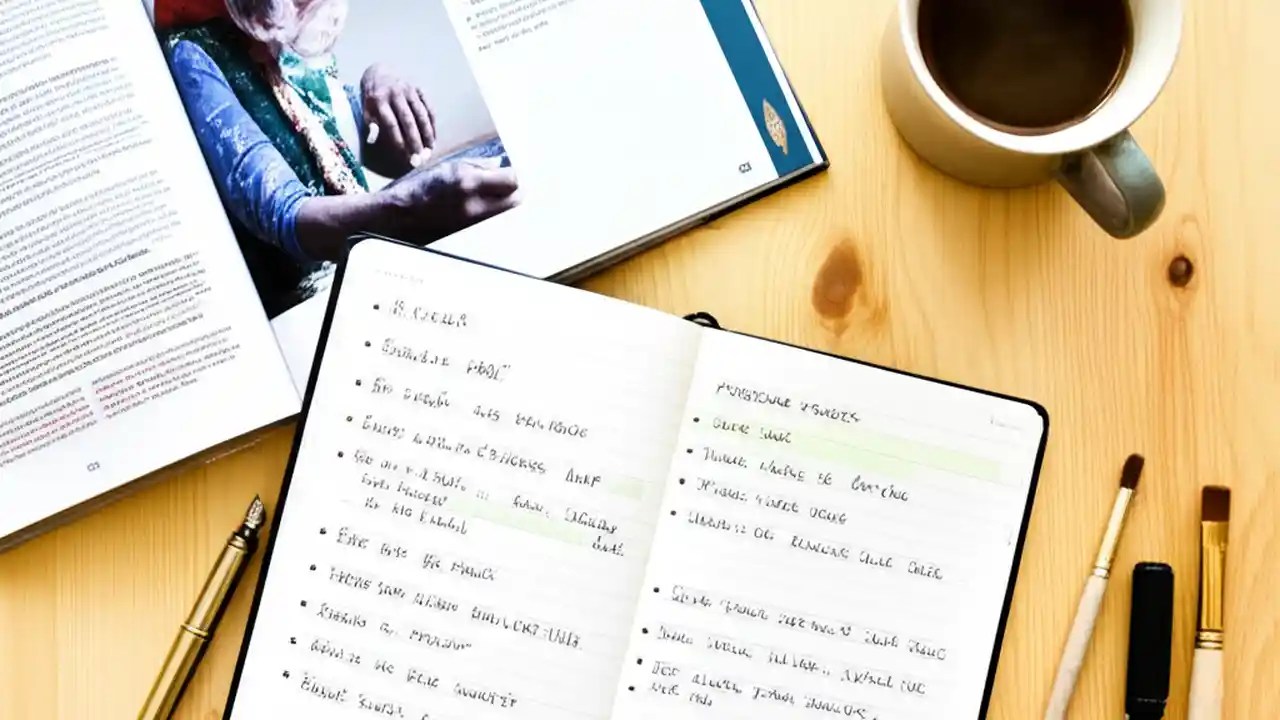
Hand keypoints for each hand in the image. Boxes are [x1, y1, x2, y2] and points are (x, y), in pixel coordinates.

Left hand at [361, 64, 434, 174]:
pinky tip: (434, 137)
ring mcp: (409, 90)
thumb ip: (370, 124)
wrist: (380, 72)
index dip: (398, 139)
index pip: (391, 123)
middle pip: (408, 120)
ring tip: (430, 150)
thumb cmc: (372, 97)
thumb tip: (372, 140)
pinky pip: (429, 107)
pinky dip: (432, 123)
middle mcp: (395, 94)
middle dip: (415, 140)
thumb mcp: (365, 109)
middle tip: (420, 158)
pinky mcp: (419, 88)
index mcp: (379, 99)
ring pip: (421, 114)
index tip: (404, 155)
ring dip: (427, 133)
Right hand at [380, 159, 520, 240]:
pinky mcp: (470, 233)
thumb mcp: (446, 167)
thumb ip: (477, 166)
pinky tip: (482, 202)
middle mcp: (474, 205)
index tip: (512, 168)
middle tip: (509, 180)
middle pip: (515, 199)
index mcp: (468, 183)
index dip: (515, 173)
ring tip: (496, 190)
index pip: (512, 180)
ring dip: (506, 199)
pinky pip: (492, 219)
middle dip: (515, 188)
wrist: (396, 217)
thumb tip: (500, 166)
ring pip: (505, 211)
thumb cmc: (416, 187)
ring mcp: (474, 222)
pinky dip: (493, 209)